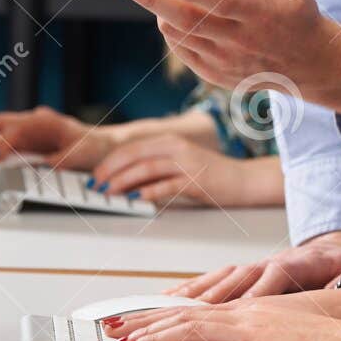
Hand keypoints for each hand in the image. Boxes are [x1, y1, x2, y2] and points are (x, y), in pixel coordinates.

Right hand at [0, 107, 117, 169]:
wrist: (102, 146)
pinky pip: (1, 140)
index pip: (15, 127)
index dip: (3, 142)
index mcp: (46, 121)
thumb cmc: (94, 147)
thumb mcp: (83, 154)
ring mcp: (27, 130)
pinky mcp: (24, 141)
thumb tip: (44, 165)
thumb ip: (63, 159)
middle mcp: (32, 121)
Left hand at [90, 136, 282, 207]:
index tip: (96, 176)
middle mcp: (176, 148)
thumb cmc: (211, 175)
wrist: (243, 180)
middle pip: (134, 154)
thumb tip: (125, 181)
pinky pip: (166, 184)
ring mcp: (186, 163)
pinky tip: (137, 199)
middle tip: (97, 186)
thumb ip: (156, 168)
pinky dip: (148, 192)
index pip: (131, 148)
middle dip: (111, 170)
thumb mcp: (180, 164)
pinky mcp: (196, 180)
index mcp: (170, 142)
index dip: (110, 161)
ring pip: (146, 168)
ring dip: (123, 181)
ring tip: (110, 193)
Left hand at [103, 303, 340, 340]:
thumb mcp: (287, 338)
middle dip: (143, 322)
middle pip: (184, 315)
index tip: (131, 321)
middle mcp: (248, 316)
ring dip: (151, 336)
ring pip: (190, 328)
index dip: (159, 315)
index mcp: (253, 311)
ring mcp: (254, 332)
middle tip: (111, 329)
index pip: (195, 310)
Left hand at [112, 0, 340, 121]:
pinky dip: (170, 28)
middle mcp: (240, 41)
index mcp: (260, 14)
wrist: (308, 66)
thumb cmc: (298, 14)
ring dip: (162, 7)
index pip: (221, 1)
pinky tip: (174, 9)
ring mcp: (225, 61)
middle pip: (187, 19)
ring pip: (179, 34)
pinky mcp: (216, 74)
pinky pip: (182, 49)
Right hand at [169, 230, 340, 300]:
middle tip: (173, 320)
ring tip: (154, 312)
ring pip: (213, 283)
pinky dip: (188, 291)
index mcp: (293, 266)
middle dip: (200, 304)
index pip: (266, 283)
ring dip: (184, 299)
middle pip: (228, 285)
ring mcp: (252, 268)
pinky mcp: (245, 273)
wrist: (340, 243)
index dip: (246, 299)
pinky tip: (166, 300)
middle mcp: (265, 265)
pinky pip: (211, 282)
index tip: (228, 316)